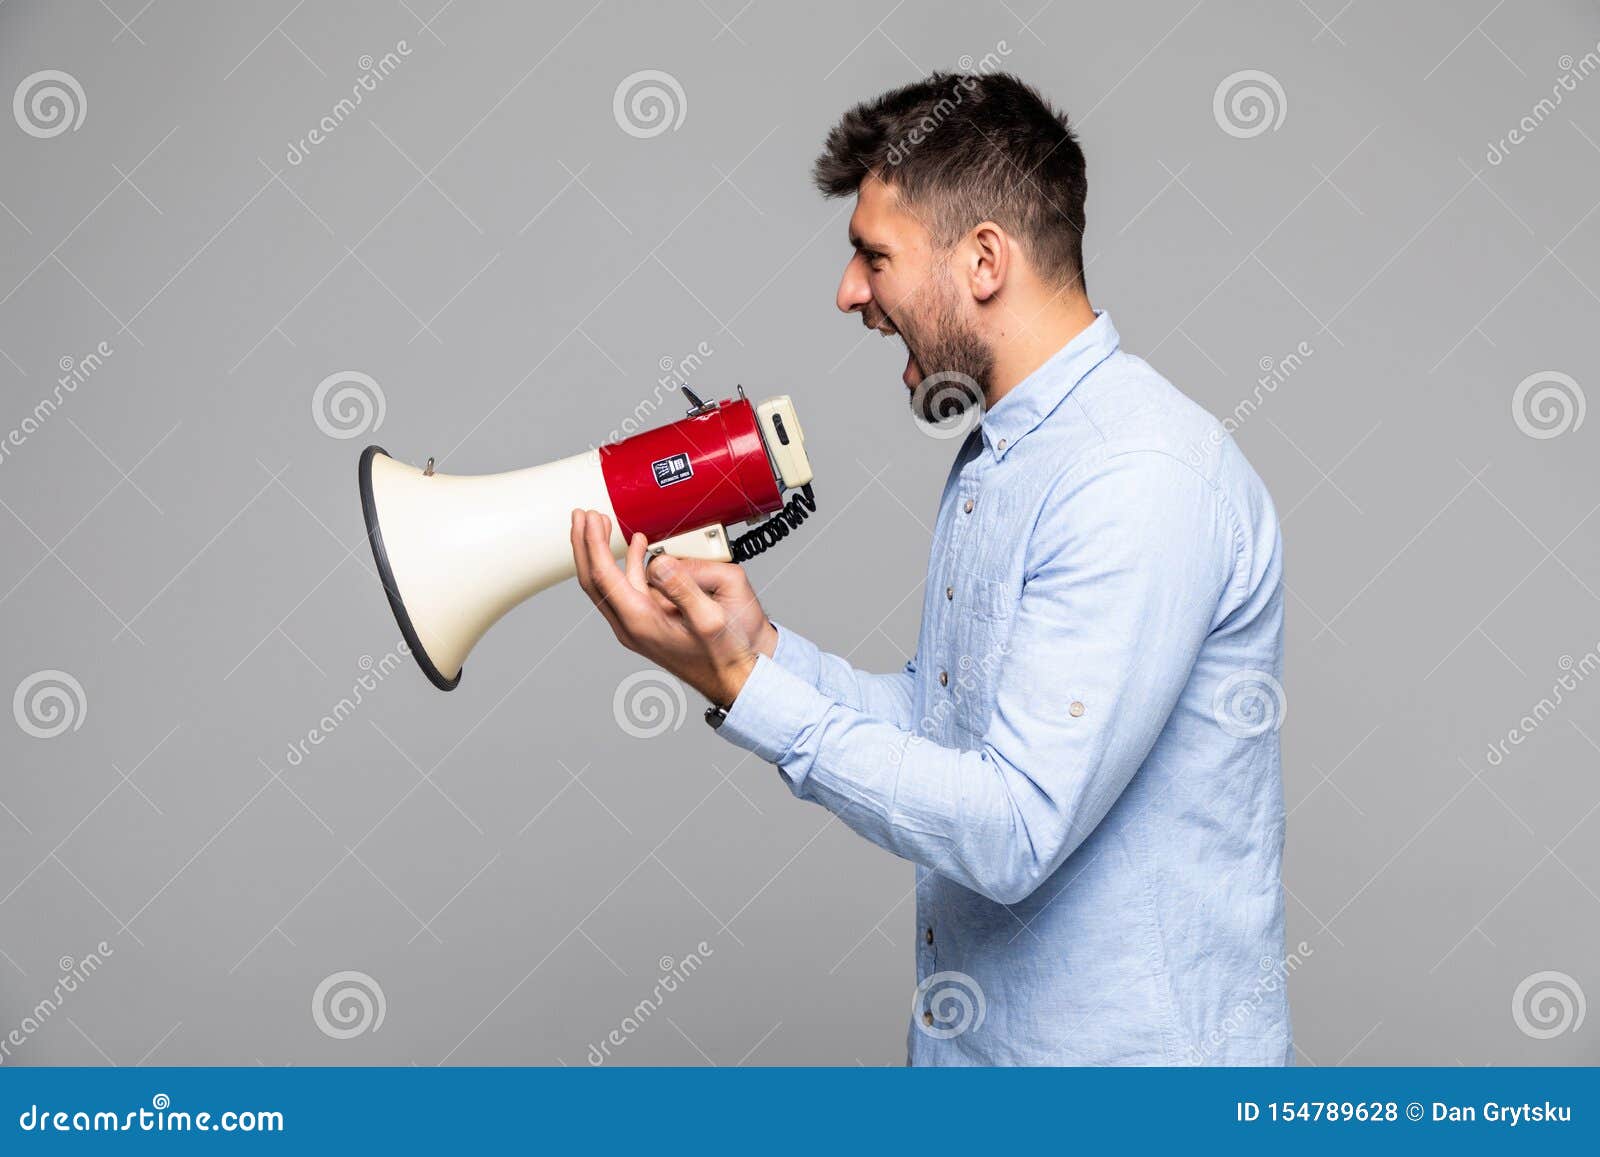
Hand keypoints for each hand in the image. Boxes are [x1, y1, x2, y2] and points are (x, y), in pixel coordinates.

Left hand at [570, 509, 770, 707]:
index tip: (589, 519)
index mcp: (640, 621)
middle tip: (582, 515)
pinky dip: (625, 564)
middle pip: (594, 580)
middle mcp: (630, 625)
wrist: (731, 679)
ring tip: (601, 525)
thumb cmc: (723, 654)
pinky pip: (626, 589)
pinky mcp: (645, 624)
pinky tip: (637, 547)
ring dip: (602, 553)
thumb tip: (658, 561)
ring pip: (607, 584)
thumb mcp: (709, 617)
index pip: (603, 576)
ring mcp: (636, 626)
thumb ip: (683, 588)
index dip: (593, 544)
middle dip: (585, 545)